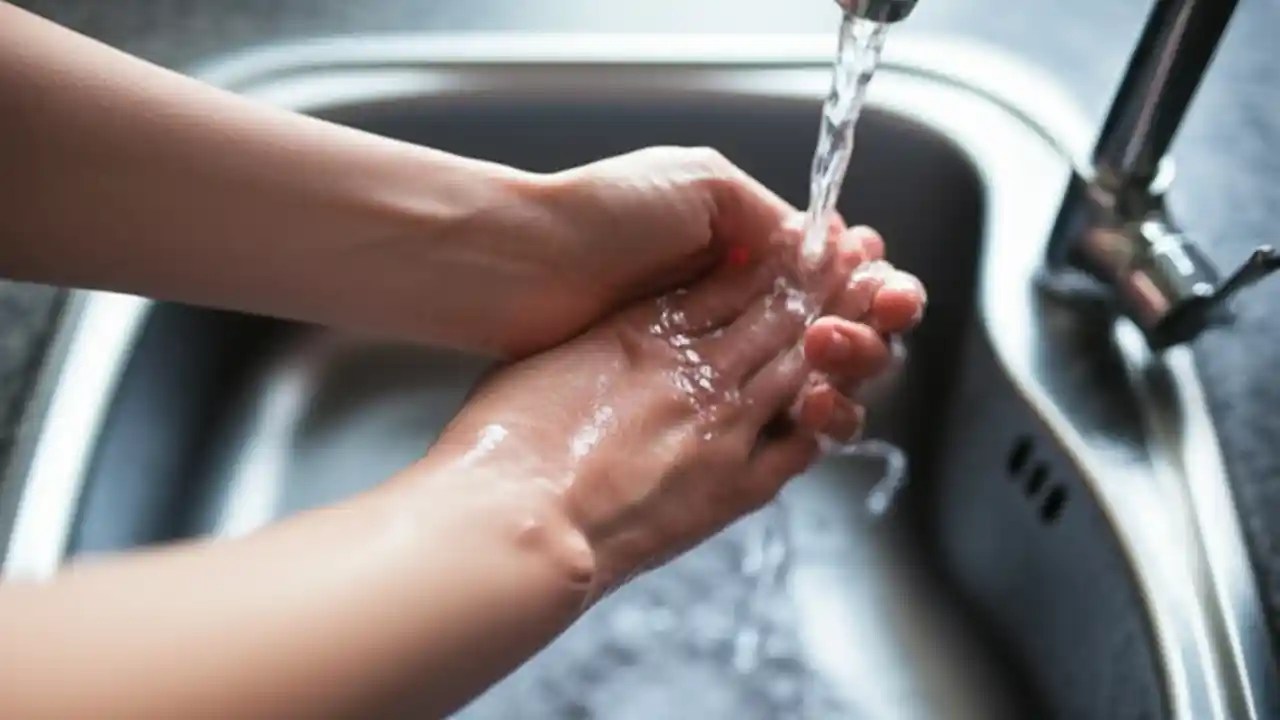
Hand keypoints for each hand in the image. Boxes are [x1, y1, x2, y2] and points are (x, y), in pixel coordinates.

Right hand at [420, 220, 923, 597]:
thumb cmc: (502, 447)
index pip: (726, 281)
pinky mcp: (734, 486)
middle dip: (821, 277)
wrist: (515, 525)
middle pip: (775, 311)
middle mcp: (694, 370)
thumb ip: (596, 340)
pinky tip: (839, 390)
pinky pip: (797, 439)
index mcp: (644, 332)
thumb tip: (618, 333)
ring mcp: (722, 427)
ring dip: (838, 325)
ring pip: (797, 361)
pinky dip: (823, 407)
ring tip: (868, 295)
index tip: (799, 233)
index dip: (770, 254)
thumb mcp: (544, 361)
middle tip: (858, 250)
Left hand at [491, 147, 923, 379]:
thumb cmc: (599, 218)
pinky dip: (802, 413)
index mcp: (724, 256)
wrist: (518, 269)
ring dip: (838, 362)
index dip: (851, 276)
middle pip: (811, 328)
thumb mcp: (694, 182)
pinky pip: (762, 425)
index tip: (878, 274)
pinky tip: (820, 400)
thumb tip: (817, 244)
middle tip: (890, 311)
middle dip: (861, 319)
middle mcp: (715, 318)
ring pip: (795, 375)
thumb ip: (759, 211)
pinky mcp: (682, 415)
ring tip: (845, 348)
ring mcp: (701, 370)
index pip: (807, 275)